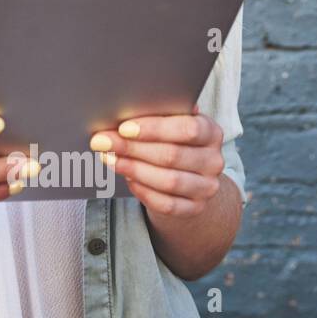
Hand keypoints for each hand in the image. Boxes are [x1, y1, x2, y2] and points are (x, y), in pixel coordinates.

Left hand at [89, 104, 225, 217]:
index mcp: (211, 132)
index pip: (187, 129)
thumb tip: (123, 109)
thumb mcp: (170, 123)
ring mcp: (207, 187)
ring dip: (133, 169)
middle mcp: (214, 161)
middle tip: (103, 142)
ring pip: (169, 181)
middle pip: (172, 155)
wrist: (189, 175)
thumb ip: (156, 115)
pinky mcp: (195, 208)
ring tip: (109, 159)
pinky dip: (143, 191)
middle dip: (132, 148)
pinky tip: (127, 179)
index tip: (124, 128)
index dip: (154, 129)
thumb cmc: (172, 140)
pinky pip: (166, 204)